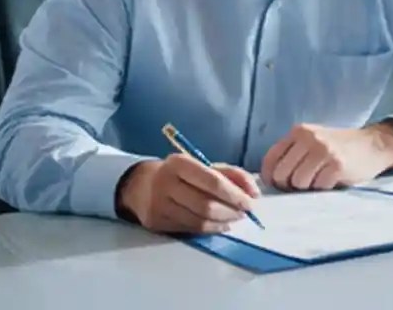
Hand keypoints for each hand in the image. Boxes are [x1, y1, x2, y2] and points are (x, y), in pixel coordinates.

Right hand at [117, 155, 259, 233]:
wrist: (139, 185)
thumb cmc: (180, 174)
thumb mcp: (202, 165)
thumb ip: (230, 174)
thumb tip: (253, 192)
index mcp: (179, 163)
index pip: (212, 182)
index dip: (235, 194)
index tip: (251, 201)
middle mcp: (166, 183)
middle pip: (207, 205)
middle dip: (231, 211)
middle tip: (245, 213)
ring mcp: (159, 205)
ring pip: (199, 221)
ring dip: (223, 222)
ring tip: (234, 218)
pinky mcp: (157, 223)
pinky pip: (190, 229)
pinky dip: (211, 229)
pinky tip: (220, 225)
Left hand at [261, 121, 392, 190]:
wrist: (373, 144)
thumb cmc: (339, 147)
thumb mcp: (312, 142)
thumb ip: (292, 154)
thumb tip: (268, 181)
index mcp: (299, 131)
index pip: (270, 159)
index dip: (271, 177)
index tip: (280, 184)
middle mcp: (309, 138)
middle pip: (282, 174)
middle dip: (290, 185)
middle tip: (305, 182)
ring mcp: (324, 150)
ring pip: (299, 182)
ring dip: (309, 186)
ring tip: (321, 177)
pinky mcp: (337, 164)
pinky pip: (319, 186)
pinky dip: (325, 187)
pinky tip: (334, 178)